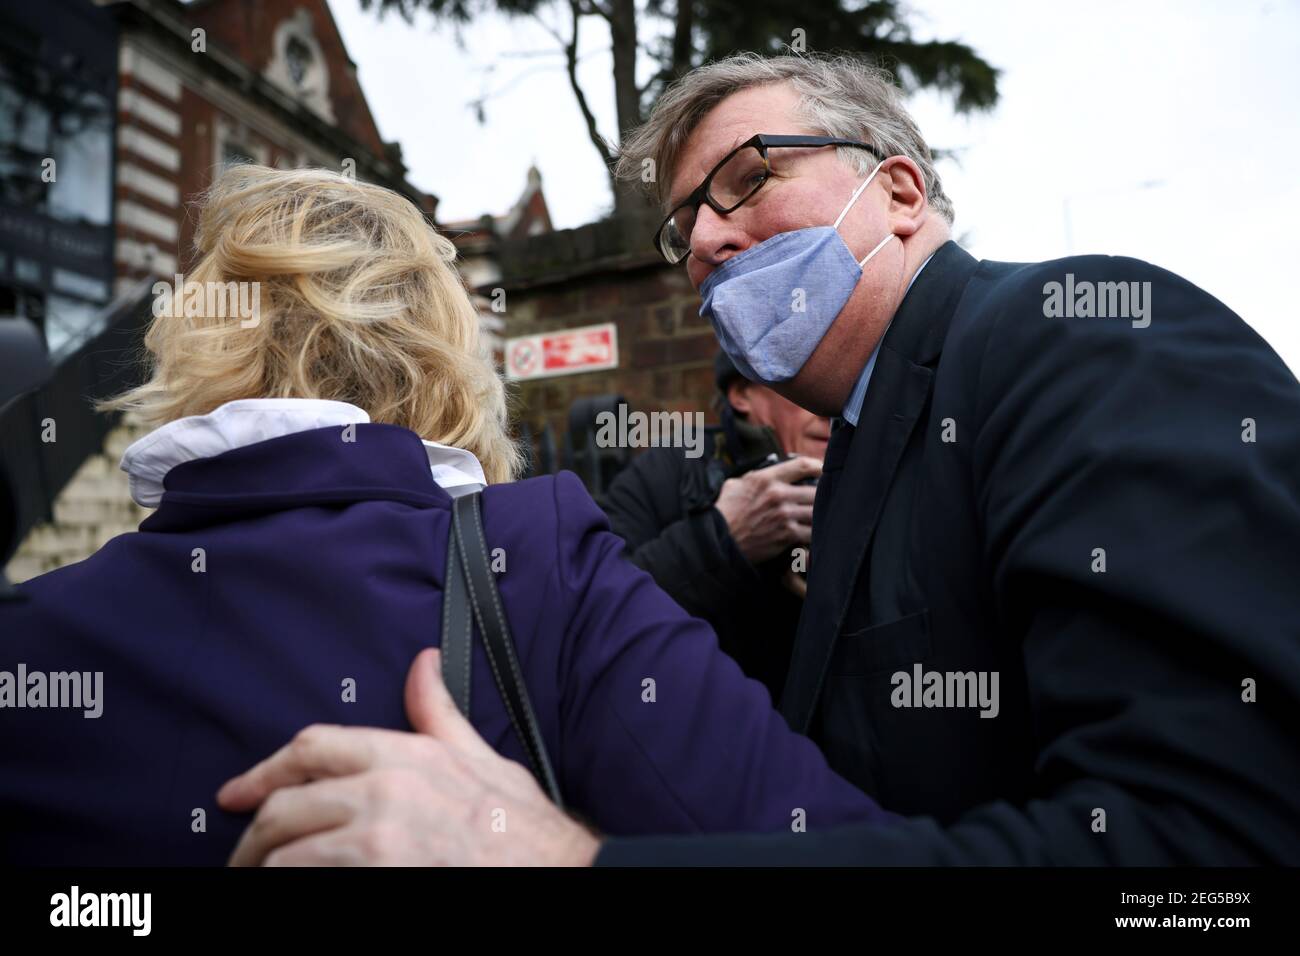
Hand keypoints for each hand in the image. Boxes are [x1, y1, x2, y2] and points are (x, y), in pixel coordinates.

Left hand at [217, 648, 600, 866]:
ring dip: (265, 870)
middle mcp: (384, 789)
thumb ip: (438, 714)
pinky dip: (291, 886)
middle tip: (243, 859)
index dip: (264, 771)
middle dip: (254, 835)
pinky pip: (307, 881)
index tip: (236, 795)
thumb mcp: (482, 757)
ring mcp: (378, 837)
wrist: (559, 873)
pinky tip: (292, 890)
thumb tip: (423, 663)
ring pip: (285, 852)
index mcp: (405, 753)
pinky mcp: (378, 876)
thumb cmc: (525, 827)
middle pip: (285, 805)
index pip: (312, 748)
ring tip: (260, 881)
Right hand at [714, 456, 820, 564]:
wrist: (719, 539)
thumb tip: (768, 474)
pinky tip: (817, 532)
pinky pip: (812, 533)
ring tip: (825, 514)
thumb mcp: (736, 484)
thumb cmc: (726, 512)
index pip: (802, 465)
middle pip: (816, 490)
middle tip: (828, 496)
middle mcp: (778, 495)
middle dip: (824, 493)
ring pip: (817, 512)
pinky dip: (816, 533)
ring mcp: (784, 516)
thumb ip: (756, 477)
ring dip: (822, 514)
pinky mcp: (787, 536)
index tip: (824, 469)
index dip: (819, 466)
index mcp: (766, 479)